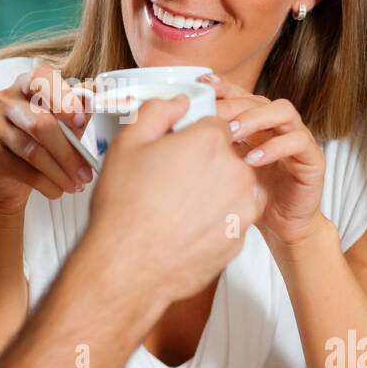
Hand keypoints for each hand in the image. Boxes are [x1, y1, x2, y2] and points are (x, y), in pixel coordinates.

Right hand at [0, 63, 94, 214]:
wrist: (8, 179)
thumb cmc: (42, 144)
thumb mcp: (64, 125)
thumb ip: (80, 111)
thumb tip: (100, 96)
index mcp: (26, 84)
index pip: (42, 78)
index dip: (64, 98)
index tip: (81, 120)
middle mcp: (4, 99)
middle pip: (40, 123)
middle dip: (69, 152)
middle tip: (87, 172)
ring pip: (33, 151)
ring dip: (61, 173)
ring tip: (76, 185)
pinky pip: (24, 171)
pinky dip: (47, 184)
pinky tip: (58, 190)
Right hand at [82, 95, 265, 317]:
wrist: (127, 265)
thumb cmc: (124, 206)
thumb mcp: (128, 143)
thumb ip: (158, 110)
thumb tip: (179, 101)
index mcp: (212, 141)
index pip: (217, 124)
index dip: (195, 135)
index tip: (178, 149)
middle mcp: (236, 172)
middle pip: (230, 156)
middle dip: (207, 163)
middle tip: (173, 181)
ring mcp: (242, 209)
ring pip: (236, 188)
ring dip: (216, 192)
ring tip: (178, 206)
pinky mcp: (240, 239)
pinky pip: (232, 220)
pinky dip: (215, 222)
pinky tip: (185, 228)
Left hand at [198, 72, 326, 247]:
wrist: (281, 226)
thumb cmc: (250, 197)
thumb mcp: (224, 169)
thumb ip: (208, 146)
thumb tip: (174, 129)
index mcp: (257, 123)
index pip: (241, 95)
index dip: (223, 86)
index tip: (201, 84)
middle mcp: (277, 125)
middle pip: (258, 99)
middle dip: (234, 104)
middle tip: (212, 116)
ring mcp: (297, 138)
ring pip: (283, 111)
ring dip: (255, 119)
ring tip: (232, 133)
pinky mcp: (313, 158)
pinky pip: (298, 142)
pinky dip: (274, 147)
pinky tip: (252, 159)